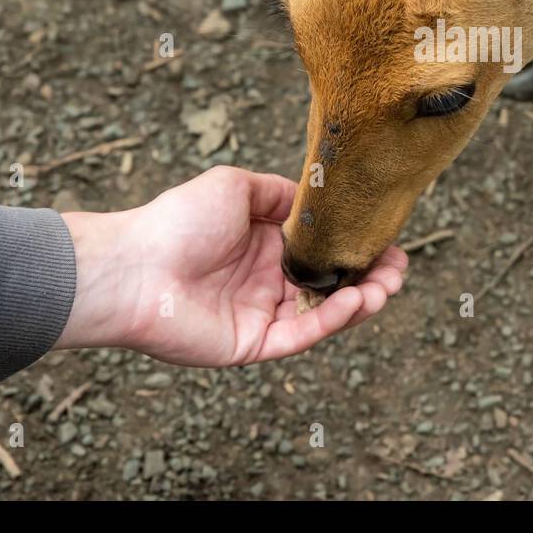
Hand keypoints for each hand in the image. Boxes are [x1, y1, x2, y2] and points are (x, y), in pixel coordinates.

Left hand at [55, 166, 405, 364]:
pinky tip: (356, 300)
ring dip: (361, 301)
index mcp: (264, 245)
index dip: (355, 246)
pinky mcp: (255, 345)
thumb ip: (278, 193)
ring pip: (324, 314)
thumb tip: (312, 197)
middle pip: (331, 284)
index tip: (387, 239)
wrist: (135, 267)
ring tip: (387, 286)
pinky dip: (333, 321)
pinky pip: (303, 334)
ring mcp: (262, 314)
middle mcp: (267, 281)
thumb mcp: (235, 187)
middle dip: (370, 277)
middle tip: (397, 269)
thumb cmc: (177, 221)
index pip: (322, 249)